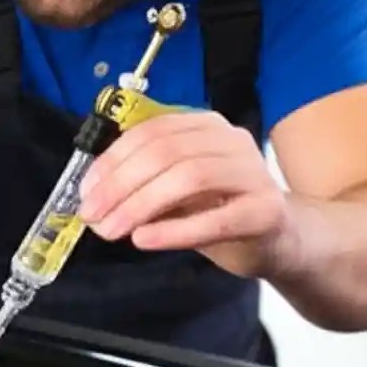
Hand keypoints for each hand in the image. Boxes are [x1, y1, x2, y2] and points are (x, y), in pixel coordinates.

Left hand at [77, 111, 290, 277]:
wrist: (281, 239)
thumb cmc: (221, 210)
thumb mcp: (176, 191)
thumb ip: (144, 184)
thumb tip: (95, 196)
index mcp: (206, 126)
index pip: (151, 133)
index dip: (112, 161)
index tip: (85, 191)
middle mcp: (231, 141)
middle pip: (166, 153)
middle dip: (120, 185)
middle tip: (92, 215)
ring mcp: (253, 173)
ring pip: (189, 177)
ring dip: (141, 205)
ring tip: (112, 230)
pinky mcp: (266, 211)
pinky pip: (216, 219)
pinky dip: (175, 230)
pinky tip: (144, 240)